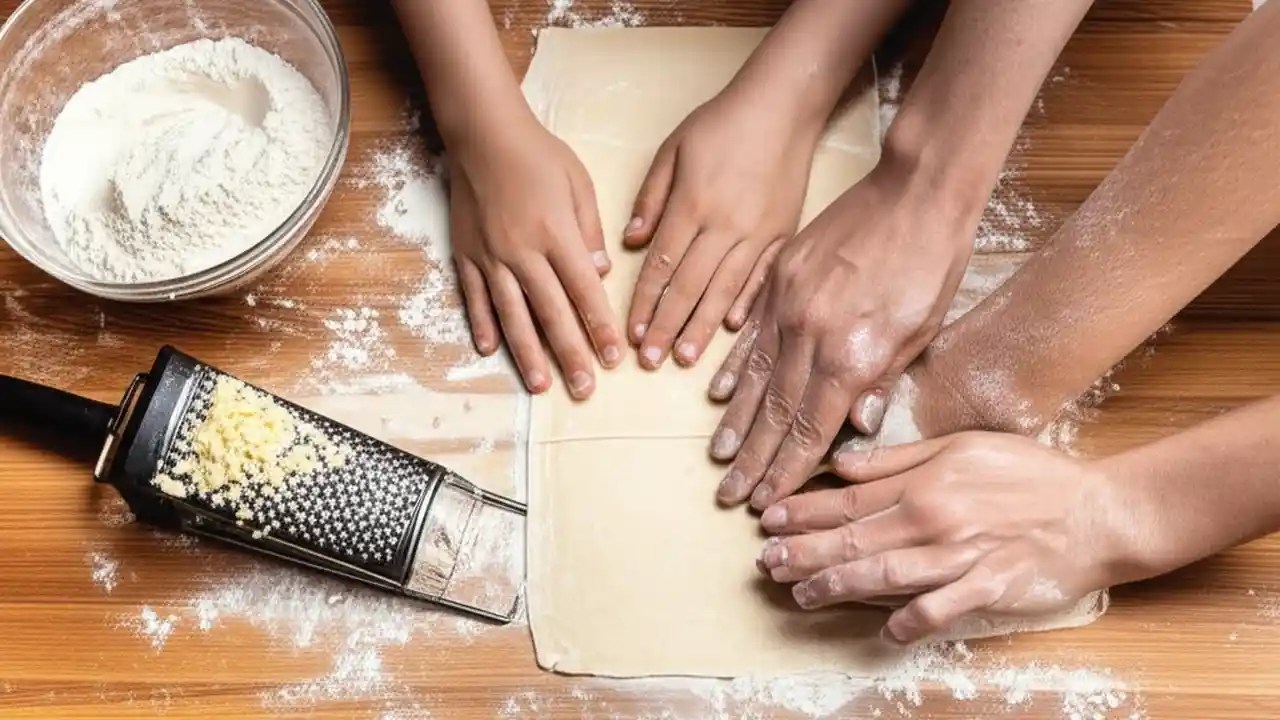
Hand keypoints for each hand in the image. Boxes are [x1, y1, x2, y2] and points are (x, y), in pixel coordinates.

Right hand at [449, 119, 622, 397]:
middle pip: (550, 313)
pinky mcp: (466, 254)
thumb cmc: (538, 155)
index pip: (584, 291)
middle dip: (570, 354)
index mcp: (556, 234)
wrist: (483, 133)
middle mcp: (522, 251)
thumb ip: (590, 232)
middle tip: (583, 390)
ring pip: (512, 314)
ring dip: (527, 353)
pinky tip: (489, 350)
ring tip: (540, 385)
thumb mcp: (579, 184)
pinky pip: (475, 296)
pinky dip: (481, 324)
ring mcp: (490, 256)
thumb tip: (601, 274)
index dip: (600, 328)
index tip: (614, 359)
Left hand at [624, 86, 822, 368]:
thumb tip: (631, 242)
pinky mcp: (783, 234)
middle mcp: (725, 226)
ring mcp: (759, 234)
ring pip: (725, 291)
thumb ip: (651, 198)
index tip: (631, 333)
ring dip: (701, 328)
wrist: (783, 106)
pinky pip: (762, 278)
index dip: (645, 303)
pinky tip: (731, 330)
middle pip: (690, 288)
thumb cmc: (721, 122)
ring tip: (684, 359)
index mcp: (693, 205)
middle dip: (667, 327)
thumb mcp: (672, 149)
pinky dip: (746, 305)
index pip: (662, 266)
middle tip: (650, 362)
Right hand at [709, 161, 983, 508]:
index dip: (786, 470)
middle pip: (775, 412)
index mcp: (852, 357)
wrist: (915, 190)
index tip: (766, 501)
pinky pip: (748, 333)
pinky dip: (731, 367)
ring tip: (718, 456)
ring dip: (735, 422)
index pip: (811, 430)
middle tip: (730, 495)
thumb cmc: (931, 262)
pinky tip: (718, 393)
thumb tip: (854, 431)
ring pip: (753, 376)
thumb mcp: (922, 331)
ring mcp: (788, 304)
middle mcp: (811, 336)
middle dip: (752, 460)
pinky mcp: (778, 276)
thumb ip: (882, 381)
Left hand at [755, 432, 1132, 644]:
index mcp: (925, 481)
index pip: (849, 499)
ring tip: (801, 594)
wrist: (1098, 511)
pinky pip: (941, 609)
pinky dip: (911, 621)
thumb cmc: (1031, 475)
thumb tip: (843, 465)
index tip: (770, 519)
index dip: (804, 511)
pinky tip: (885, 631)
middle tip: (767, 562)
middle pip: (854, 539)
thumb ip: (898, 458)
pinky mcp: (989, 588)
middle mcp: (934, 519)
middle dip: (805, 552)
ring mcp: (961, 557)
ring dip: (837, 586)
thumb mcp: (962, 445)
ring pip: (884, 574)